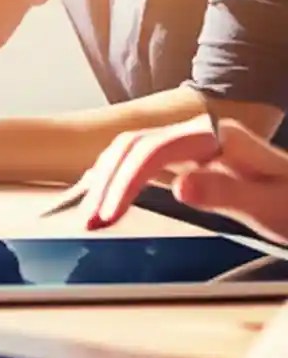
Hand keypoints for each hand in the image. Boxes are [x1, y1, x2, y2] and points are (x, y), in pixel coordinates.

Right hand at [79, 116, 287, 243]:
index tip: (108, 217)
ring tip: (89, 215)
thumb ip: (225, 192)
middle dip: (105, 182)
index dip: (124, 182)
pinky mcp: (187, 160)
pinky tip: (101, 194)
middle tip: (89, 222)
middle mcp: (199, 135)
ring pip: (131, 150)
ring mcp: (191, 146)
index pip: (153, 151)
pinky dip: (114, 176)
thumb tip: (180, 185)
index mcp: (216, 139)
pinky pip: (139, 160)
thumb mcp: (269, 205)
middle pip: (133, 146)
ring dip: (104, 179)